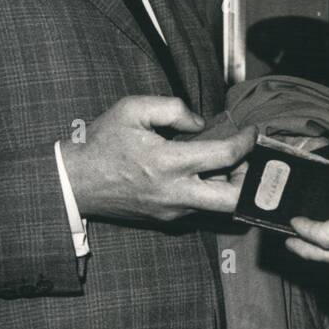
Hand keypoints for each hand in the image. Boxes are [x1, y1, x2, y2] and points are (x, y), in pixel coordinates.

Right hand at [62, 96, 255, 222]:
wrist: (75, 182)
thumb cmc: (103, 142)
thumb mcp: (133, 109)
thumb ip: (173, 109)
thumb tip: (201, 124)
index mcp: (169, 163)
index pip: (225, 156)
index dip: (247, 142)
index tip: (252, 131)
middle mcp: (175, 193)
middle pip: (234, 200)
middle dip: (252, 181)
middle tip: (251, 159)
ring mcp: (172, 211)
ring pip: (219, 207)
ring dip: (232, 186)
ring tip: (230, 162)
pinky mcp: (166, 219)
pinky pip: (199, 207)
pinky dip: (211, 191)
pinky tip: (205, 172)